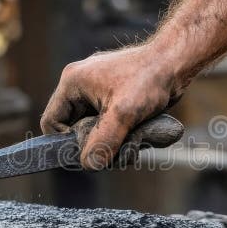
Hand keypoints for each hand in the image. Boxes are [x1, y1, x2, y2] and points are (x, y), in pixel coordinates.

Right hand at [40, 46, 180, 169]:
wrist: (175, 63)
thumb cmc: (148, 79)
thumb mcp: (124, 114)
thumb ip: (104, 141)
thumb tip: (89, 165)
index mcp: (72, 83)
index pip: (51, 122)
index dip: (66, 141)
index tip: (91, 150)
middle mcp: (81, 86)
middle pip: (74, 129)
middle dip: (96, 143)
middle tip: (120, 148)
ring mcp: (97, 92)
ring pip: (94, 130)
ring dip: (113, 141)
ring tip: (136, 138)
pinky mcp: (113, 99)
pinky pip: (108, 125)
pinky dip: (122, 134)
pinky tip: (140, 132)